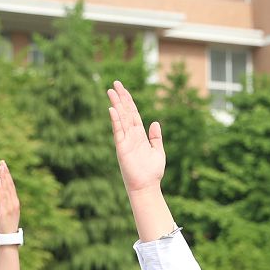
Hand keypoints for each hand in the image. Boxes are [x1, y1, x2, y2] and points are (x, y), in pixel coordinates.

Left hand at [0, 160, 19, 234]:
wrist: (9, 239)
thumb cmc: (7, 228)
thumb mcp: (8, 214)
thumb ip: (6, 205)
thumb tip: (2, 198)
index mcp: (16, 203)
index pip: (12, 186)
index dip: (8, 176)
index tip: (4, 167)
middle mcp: (14, 203)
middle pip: (10, 184)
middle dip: (6, 173)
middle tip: (2, 162)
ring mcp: (10, 206)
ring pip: (7, 188)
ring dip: (3, 177)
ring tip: (1, 167)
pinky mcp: (4, 210)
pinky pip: (2, 196)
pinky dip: (0, 188)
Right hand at [108, 80, 165, 194]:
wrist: (147, 186)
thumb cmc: (152, 172)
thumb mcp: (158, 151)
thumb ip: (155, 137)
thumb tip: (155, 123)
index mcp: (140, 135)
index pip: (133, 114)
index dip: (129, 101)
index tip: (124, 89)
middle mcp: (131, 135)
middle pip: (125, 112)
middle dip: (121, 97)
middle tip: (115, 83)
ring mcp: (125, 140)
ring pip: (120, 118)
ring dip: (116, 104)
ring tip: (111, 91)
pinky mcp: (122, 148)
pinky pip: (118, 131)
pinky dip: (115, 120)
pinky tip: (112, 109)